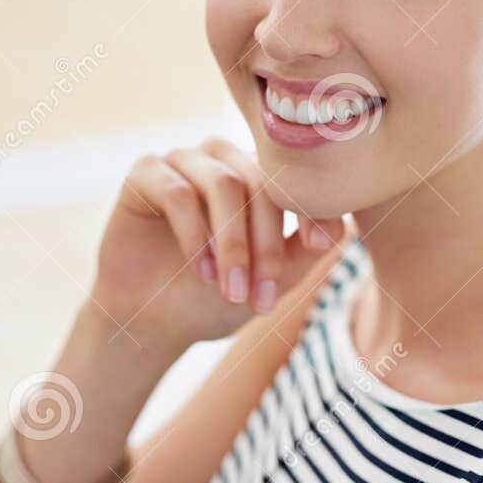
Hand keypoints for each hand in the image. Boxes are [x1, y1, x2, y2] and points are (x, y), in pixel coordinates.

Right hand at [90, 136, 346, 350]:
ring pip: (224, 184)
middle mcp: (222, 158)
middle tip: (263, 296)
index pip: (294, 177)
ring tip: (230, 290)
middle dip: (266, 244)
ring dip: (233, 244)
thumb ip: (302, 252)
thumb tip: (337, 227)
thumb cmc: (213, 298)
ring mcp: (182, 160)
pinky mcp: (145, 173)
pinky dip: (196, 236)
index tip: (316, 247)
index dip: (310, 208)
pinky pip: (179, 193)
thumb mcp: (269, 281)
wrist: (153, 323)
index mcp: (257, 174)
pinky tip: (203, 273)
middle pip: (260, 183)